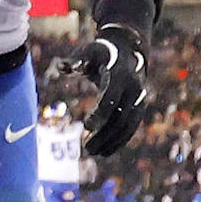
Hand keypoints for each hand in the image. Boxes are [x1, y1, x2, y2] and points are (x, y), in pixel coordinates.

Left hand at [80, 20, 153, 156]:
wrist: (129, 48)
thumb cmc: (101, 52)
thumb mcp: (88, 51)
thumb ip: (76, 60)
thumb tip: (61, 66)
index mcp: (120, 75)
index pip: (111, 99)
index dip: (100, 114)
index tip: (85, 126)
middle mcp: (133, 88)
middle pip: (120, 117)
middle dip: (104, 134)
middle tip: (86, 148)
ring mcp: (139, 98)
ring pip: (128, 126)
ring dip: (112, 142)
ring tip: (94, 153)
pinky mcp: (139, 106)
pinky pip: (132, 127)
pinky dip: (121, 140)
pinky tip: (106, 151)